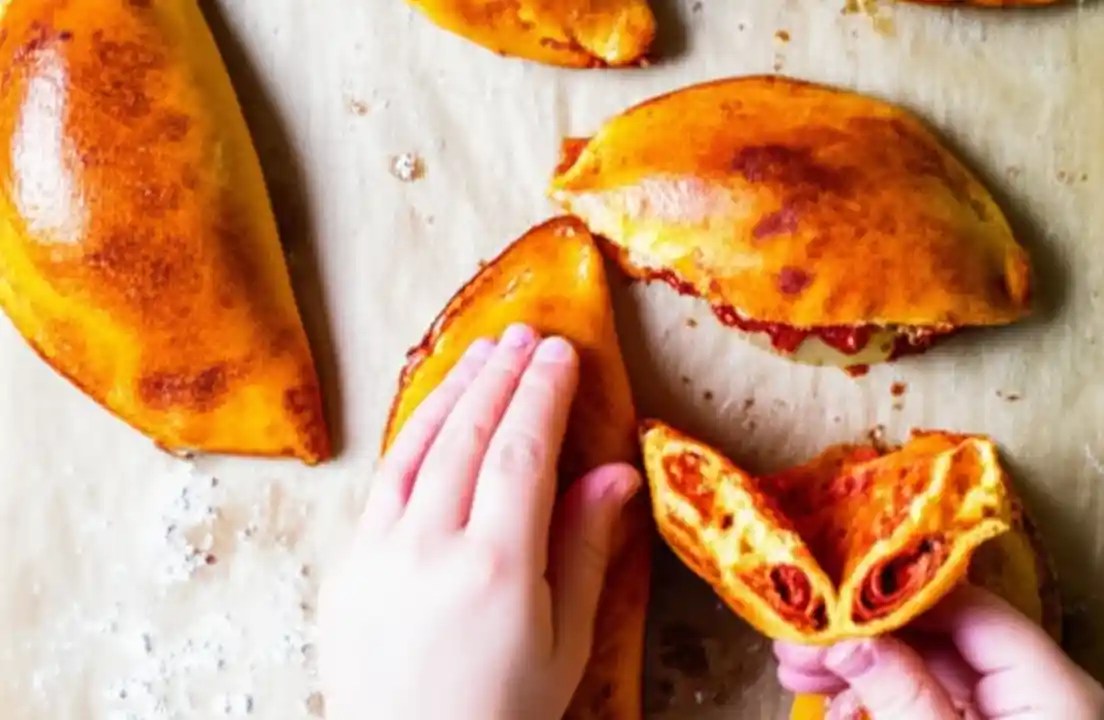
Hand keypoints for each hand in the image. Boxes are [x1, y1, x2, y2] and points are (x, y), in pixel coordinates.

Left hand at [318, 324, 640, 719]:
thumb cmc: (502, 716)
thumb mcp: (566, 643)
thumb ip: (585, 550)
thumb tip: (616, 472)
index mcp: (496, 568)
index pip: (522, 451)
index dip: (543, 394)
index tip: (561, 354)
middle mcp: (431, 549)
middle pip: (469, 436)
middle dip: (501, 377)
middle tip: (526, 336)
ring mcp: (379, 555)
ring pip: (417, 448)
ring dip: (453, 392)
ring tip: (482, 354)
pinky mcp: (347, 568)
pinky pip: (382, 483)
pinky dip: (412, 437)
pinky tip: (433, 414)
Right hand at [774, 585, 1103, 719]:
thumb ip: (897, 691)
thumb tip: (845, 633)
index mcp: (1056, 691)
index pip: (972, 606)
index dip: (897, 592)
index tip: (828, 594)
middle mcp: (1041, 696)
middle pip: (945, 639)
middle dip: (866, 637)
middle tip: (796, 644)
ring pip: (931, 673)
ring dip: (863, 670)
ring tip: (798, 676)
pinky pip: (931, 707)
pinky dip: (881, 704)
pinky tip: (836, 712)